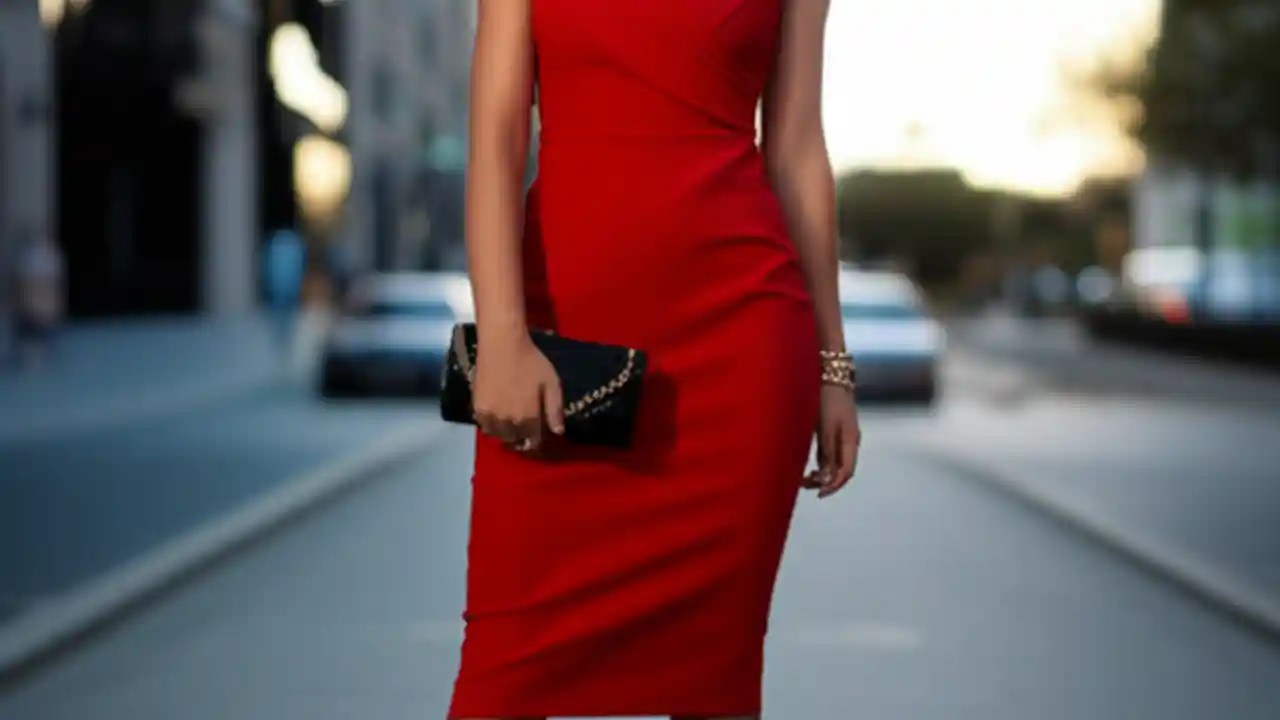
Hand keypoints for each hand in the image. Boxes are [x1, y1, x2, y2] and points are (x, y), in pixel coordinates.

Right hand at [472, 331, 564, 452]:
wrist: (502, 344)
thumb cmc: (531, 361)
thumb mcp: (551, 383)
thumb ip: (555, 409)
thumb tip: (558, 432)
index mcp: (528, 417)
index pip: (533, 441)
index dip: (537, 440)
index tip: (539, 434)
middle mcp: (508, 421)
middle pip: (515, 440)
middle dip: (522, 438)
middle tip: (525, 429)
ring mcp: (490, 415)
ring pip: (498, 436)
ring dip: (506, 434)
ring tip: (511, 425)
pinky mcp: (477, 407)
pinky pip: (484, 426)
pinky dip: (491, 426)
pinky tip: (497, 417)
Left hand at [803, 384, 860, 497]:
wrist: (828, 372)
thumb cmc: (826, 399)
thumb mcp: (825, 428)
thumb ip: (827, 453)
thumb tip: (826, 478)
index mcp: (851, 440)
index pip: (846, 472)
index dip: (833, 486)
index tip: (818, 493)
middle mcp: (851, 440)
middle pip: (842, 470)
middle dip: (825, 481)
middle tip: (804, 484)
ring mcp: (844, 434)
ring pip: (836, 462)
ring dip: (822, 473)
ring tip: (803, 477)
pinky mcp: (835, 428)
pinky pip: (831, 453)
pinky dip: (821, 462)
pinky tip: (809, 465)